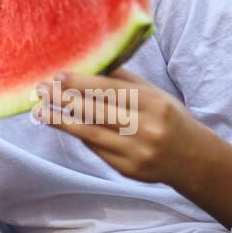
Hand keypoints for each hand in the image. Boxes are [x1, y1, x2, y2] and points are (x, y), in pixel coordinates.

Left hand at [35, 67, 201, 184]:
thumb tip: (90, 62)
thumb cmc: (167, 117)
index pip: (111, 91)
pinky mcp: (128, 170)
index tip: (58, 76)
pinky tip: (62, 125)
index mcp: (153, 104)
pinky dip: (78, 136)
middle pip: (97, 111)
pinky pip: (97, 149)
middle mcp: (146, 128)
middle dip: (65, 100)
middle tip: (40, 90)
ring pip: (91, 133)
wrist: (192, 158)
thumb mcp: (154, 93)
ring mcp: (136, 152)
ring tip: (39, 112)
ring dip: (61, 121)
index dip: (82, 83)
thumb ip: (124, 79)